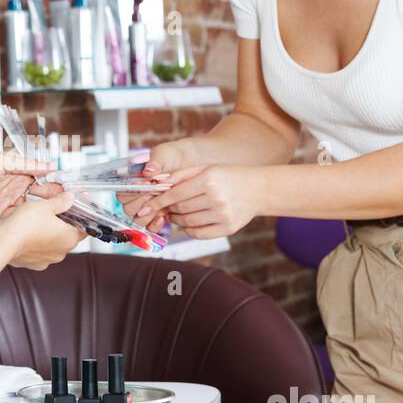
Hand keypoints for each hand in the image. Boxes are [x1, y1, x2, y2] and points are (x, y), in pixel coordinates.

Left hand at [0, 150, 63, 219]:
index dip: (53, 179)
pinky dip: (28, 218)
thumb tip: (49, 165)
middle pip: (40, 190)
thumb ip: (26, 164)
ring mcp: (10, 198)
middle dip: (52, 195)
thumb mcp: (2, 161)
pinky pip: (19, 216)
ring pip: (32, 204)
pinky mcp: (2, 212)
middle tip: (66, 200)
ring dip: (43, 208)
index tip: (67, 184)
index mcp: (17, 166)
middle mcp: (15, 182)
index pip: (41, 173)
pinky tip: (38, 220)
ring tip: (56, 212)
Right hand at [0, 191, 84, 269]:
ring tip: (38, 223)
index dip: (81, 218)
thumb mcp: (46, 205)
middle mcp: (61, 253)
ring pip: (53, 245)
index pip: (85, 229)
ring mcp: (47, 260)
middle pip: (67, 237)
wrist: (4, 241)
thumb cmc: (25, 225)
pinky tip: (28, 234)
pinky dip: (36, 244)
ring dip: (49, 236)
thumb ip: (61, 201)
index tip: (76, 211)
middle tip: (54, 213)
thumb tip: (69, 198)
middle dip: (62, 226)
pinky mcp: (33, 264)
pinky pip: (39, 252)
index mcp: (70, 238)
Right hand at [116, 140, 190, 233]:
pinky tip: (163, 216)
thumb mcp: (163, 155)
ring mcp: (146, 205)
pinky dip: (154, 224)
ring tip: (161, 205)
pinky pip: (149, 226)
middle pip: (128, 209)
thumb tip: (149, 171)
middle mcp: (136, 195)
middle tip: (156, 195)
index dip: (132, 193)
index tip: (147, 186)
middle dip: (142, 204)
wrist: (189, 162)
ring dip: (148, 214)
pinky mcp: (157, 213)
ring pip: (137, 219)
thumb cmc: (172, 156)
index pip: (122, 193)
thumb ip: (155, 163)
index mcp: (131, 180)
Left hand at [130, 164, 259, 238]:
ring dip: (177, 219)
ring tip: (179, 212)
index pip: (175, 194)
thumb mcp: (206, 169)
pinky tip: (190, 221)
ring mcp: (223, 215)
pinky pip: (198, 233)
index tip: (144, 207)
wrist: (258, 189)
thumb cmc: (229, 176)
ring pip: (187, 223)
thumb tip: (157, 185)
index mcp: (209, 181)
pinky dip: (189, 229)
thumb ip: (181, 176)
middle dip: (168, 209)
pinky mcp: (228, 228)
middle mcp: (216, 199)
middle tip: (166, 207)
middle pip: (180, 209)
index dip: (157, 202)